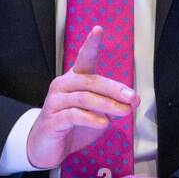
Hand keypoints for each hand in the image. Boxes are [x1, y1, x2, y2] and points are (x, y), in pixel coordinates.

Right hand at [26, 25, 139, 170]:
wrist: (46, 147)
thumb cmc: (71, 126)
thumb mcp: (95, 113)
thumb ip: (110, 105)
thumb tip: (130, 101)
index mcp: (74, 79)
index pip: (84, 58)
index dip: (91, 44)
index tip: (98, 29)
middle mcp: (63, 86)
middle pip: (91, 81)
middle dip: (114, 89)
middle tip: (132, 98)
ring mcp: (56, 102)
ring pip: (84, 98)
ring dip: (108, 105)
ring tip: (124, 112)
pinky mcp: (53, 119)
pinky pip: (74, 115)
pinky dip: (92, 118)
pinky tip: (103, 123)